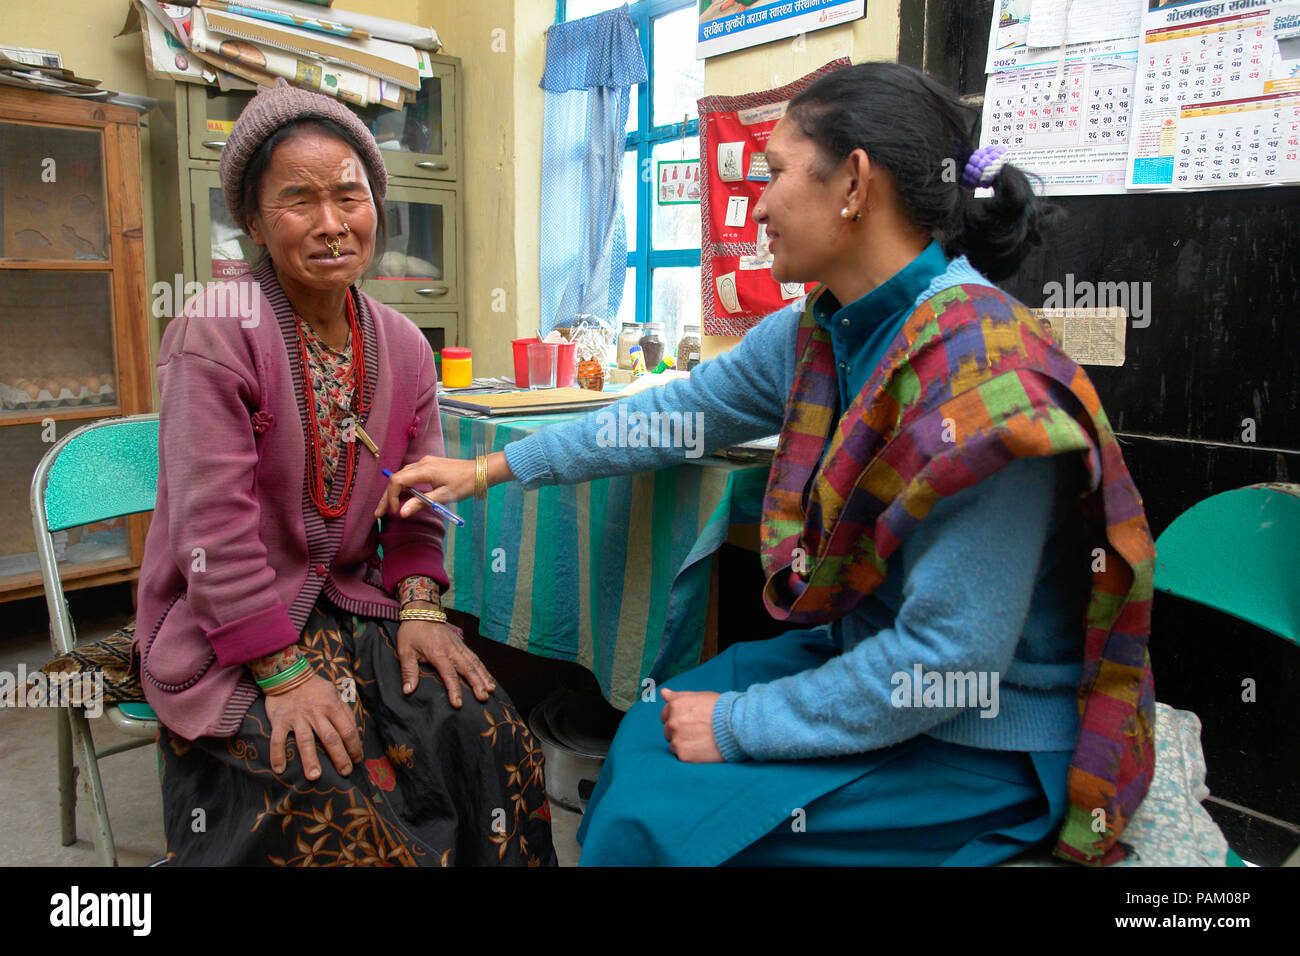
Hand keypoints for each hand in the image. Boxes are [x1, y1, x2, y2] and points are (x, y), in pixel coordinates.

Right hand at [265, 673, 362, 780]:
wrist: (288, 674)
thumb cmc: (315, 687)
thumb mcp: (335, 694)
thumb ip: (344, 712)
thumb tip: (355, 732)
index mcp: (332, 706)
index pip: (347, 730)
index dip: (354, 747)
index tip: (357, 760)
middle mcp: (316, 713)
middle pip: (330, 738)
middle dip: (339, 757)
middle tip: (345, 773)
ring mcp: (297, 718)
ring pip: (305, 741)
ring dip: (310, 759)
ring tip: (314, 777)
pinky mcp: (279, 720)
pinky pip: (278, 739)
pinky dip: (277, 754)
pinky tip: (279, 770)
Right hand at [374, 452, 514, 519]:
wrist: (480, 471)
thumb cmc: (464, 484)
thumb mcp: (443, 496)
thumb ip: (421, 504)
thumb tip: (401, 513)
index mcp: (424, 470)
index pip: (398, 481)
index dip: (392, 497)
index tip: (395, 512)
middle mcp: (422, 463)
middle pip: (397, 479)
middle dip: (387, 497)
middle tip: (379, 513)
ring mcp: (425, 462)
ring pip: (402, 476)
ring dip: (394, 492)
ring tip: (387, 508)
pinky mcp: (429, 465)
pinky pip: (410, 475)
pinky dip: (403, 486)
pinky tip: (401, 497)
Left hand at [397, 618, 495, 706]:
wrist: (422, 611)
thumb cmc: (412, 632)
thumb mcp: (405, 651)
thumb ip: (408, 671)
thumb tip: (408, 690)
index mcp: (437, 653)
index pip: (448, 674)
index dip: (454, 689)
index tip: (458, 703)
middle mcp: (452, 650)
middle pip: (467, 668)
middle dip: (476, 684)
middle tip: (483, 698)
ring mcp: (459, 646)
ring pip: (474, 663)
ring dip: (483, 676)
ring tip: (491, 689)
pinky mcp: (461, 645)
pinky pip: (474, 657)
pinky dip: (483, 668)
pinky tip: (488, 677)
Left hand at [659, 687, 723, 762]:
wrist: (737, 726)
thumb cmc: (721, 709)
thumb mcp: (700, 696)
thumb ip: (679, 696)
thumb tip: (663, 693)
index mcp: (675, 706)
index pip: (665, 715)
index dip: (678, 718)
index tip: (690, 721)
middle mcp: (672, 722)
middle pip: (668, 730)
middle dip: (679, 731)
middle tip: (698, 731)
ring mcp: (676, 739)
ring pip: (673, 743)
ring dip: (683, 742)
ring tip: (701, 739)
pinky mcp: (683, 754)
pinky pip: (680, 755)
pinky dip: (689, 753)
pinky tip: (702, 748)